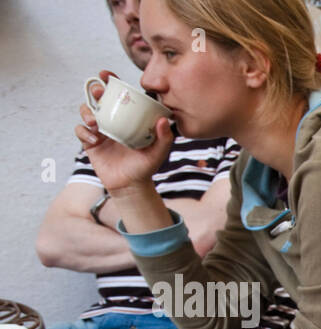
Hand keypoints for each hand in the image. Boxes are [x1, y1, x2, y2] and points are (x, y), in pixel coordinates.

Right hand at [77, 71, 171, 193]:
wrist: (131, 186)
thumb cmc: (145, 167)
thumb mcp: (158, 152)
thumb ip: (164, 137)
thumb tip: (164, 119)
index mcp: (127, 118)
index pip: (118, 95)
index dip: (110, 82)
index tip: (106, 74)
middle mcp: (112, 120)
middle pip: (98, 97)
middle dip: (95, 90)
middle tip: (99, 92)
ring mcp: (99, 130)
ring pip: (86, 111)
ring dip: (87, 112)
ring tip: (95, 122)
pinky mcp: (89, 142)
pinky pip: (80, 131)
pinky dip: (83, 133)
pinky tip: (94, 140)